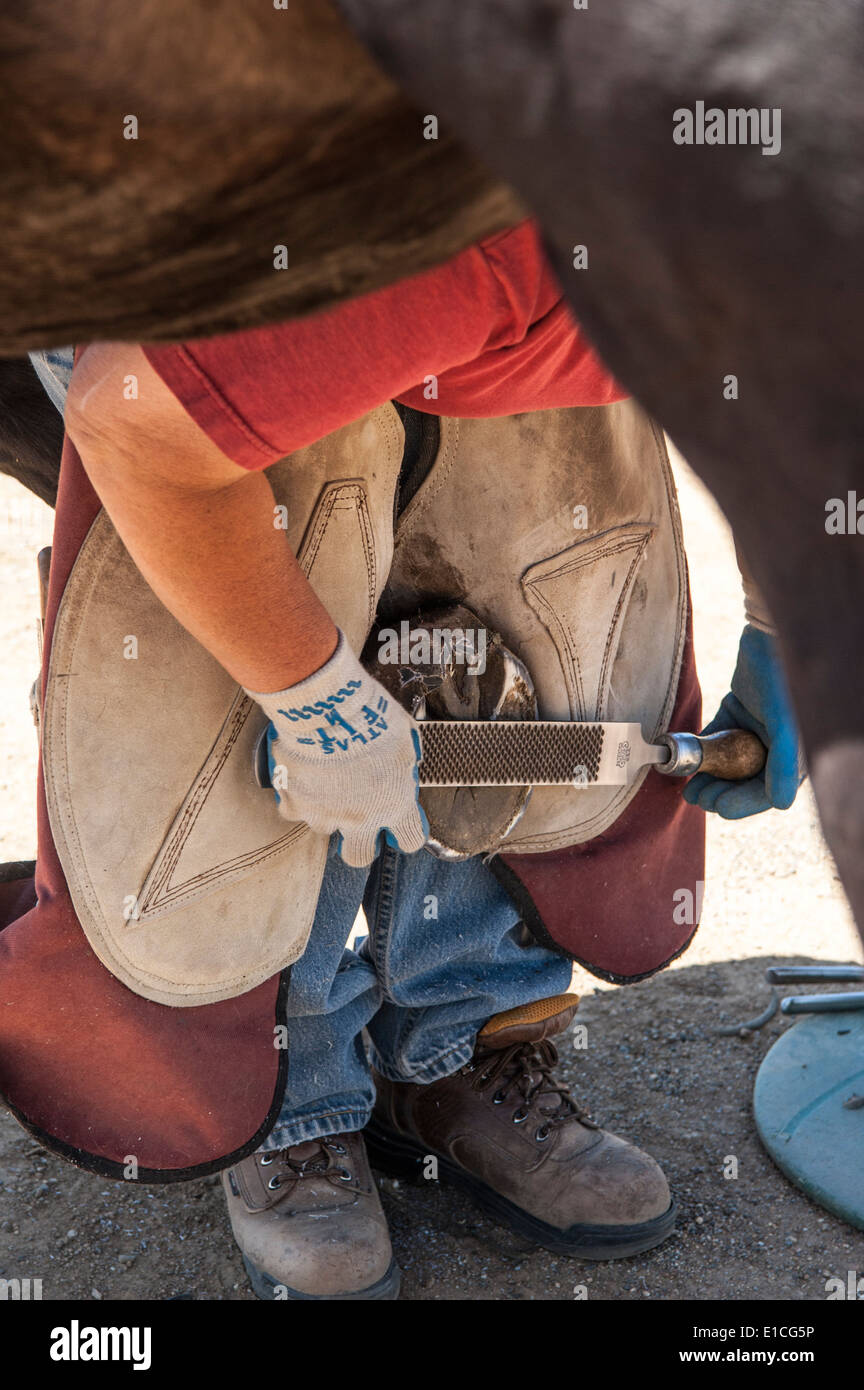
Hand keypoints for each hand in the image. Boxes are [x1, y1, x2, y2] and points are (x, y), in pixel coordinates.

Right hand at [246, 631, 427, 865]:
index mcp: (395, 804)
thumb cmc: (371, 717)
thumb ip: (406, 764)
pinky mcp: (295, 805)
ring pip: (325, 829)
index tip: (400, 827)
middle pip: (359, 857)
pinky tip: (300, 776)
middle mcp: (361, 819)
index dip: (406, 834)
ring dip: (326, 812)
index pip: (410, 839)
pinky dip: (297, 796)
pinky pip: (294, 809)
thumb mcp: (405, 739)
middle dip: (360, 844)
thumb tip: (406, 768)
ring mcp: (325, 816)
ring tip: (324, 783)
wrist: (328, 709)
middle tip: (357, 822)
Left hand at [683, 624, 803, 817]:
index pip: (769, 790)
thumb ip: (784, 764)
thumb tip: (780, 803)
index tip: (718, 807)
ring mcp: (754, 729)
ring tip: (689, 787)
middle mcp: (775, 744)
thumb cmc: (782, 680)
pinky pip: (715, 737)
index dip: (744, 802)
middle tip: (697, 797)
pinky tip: (685, 758)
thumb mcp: (786, 725)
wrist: (766, 635)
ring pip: (728, 762)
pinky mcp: (736, 711)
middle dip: (721, 791)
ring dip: (708, 776)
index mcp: (794, 752)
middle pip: (745, 780)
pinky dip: (701, 750)